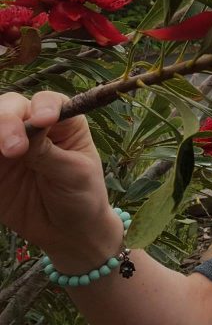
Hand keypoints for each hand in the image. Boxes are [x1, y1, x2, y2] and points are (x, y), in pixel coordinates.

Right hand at [0, 91, 117, 258]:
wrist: (67, 232)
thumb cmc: (82, 196)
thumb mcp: (73, 174)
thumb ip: (48, 152)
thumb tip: (29, 126)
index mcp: (63, 122)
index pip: (48, 102)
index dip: (42, 107)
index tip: (43, 121)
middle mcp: (32, 127)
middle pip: (10, 107)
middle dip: (6, 121)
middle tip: (13, 150)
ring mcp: (7, 145)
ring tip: (0, 154)